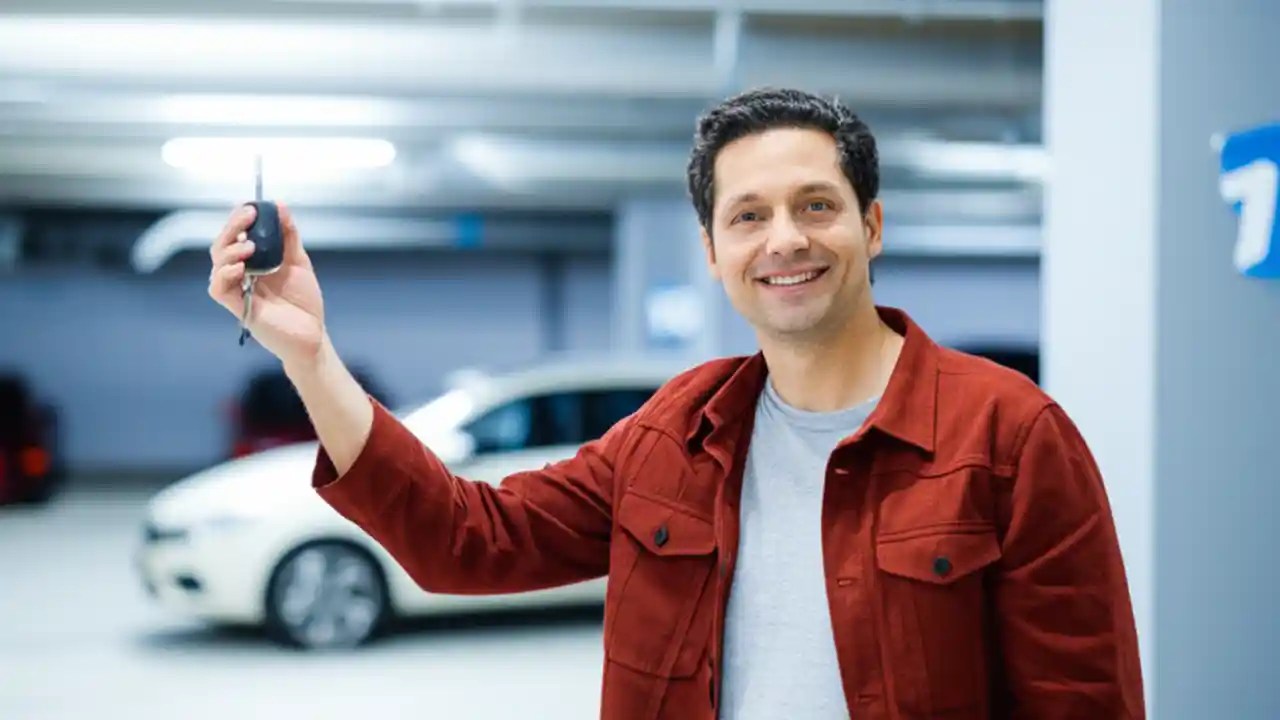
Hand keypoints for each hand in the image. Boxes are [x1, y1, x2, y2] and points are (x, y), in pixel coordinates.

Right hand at [208, 202, 326, 368]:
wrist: (313, 334)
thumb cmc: (303, 300)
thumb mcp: (298, 261)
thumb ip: (288, 236)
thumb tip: (280, 205)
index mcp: (253, 262)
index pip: (236, 236)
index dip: (238, 220)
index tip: (251, 206)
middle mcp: (241, 274)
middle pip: (222, 246)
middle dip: (232, 228)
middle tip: (248, 215)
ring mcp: (238, 291)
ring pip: (217, 265)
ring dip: (229, 250)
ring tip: (250, 246)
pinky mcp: (238, 308)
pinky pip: (219, 289)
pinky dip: (224, 274)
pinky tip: (240, 267)